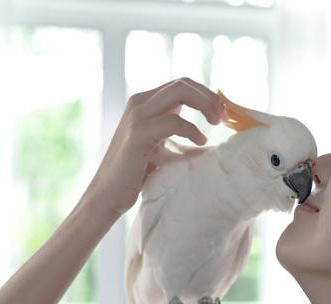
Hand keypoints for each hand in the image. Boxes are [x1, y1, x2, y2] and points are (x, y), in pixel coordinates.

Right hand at [82, 77, 223, 217]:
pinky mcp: (138, 134)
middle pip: (183, 83)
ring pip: (180, 92)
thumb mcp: (156, 141)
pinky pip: (174, 121)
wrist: (107, 193)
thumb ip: (171, 126)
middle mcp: (139, 103)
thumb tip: (205, 125)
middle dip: (209, 97)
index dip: (205, 94)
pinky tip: (200, 141)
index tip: (221, 113)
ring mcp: (137, 116)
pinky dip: (192, 130)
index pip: (181, 84)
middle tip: (223, 117)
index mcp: (144, 103)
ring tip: (216, 124)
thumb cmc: (135, 172)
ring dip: (205, 105)